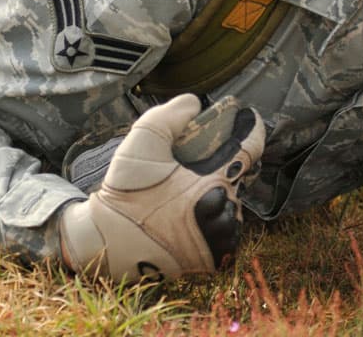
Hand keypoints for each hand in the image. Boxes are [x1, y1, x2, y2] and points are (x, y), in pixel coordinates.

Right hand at [59, 94, 264, 281]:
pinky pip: (229, 230)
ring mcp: (221, 238)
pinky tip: (197, 211)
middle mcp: (223, 213)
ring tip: (196, 186)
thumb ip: (170, 114)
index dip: (252, 129)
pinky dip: (218, 218)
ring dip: (224, 191)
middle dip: (229, 162)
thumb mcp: (142, 140)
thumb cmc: (127, 191)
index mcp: (213, 183)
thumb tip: (196, 103)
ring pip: (235, 202)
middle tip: (205, 157)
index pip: (250, 149)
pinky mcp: (215, 259)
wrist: (110, 241)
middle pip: (240, 176)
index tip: (248, 117)